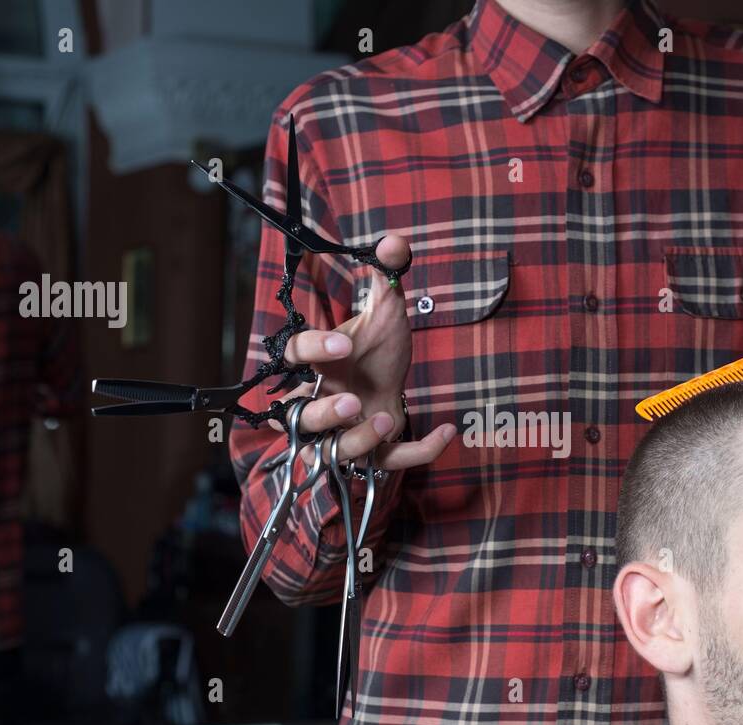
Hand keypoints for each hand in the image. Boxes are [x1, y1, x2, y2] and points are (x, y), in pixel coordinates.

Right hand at [266, 234, 455, 469]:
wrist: (388, 384)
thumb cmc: (375, 350)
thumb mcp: (383, 310)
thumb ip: (387, 275)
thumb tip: (395, 241)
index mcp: (316, 363)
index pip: (294, 354)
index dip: (313, 348)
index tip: (345, 342)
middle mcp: (319, 400)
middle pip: (298, 418)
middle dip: (321, 413)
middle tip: (351, 400)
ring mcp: (343, 432)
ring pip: (330, 452)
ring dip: (355, 441)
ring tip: (387, 420)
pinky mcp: (373, 452)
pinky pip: (387, 464)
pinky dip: (418, 452)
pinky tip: (447, 430)